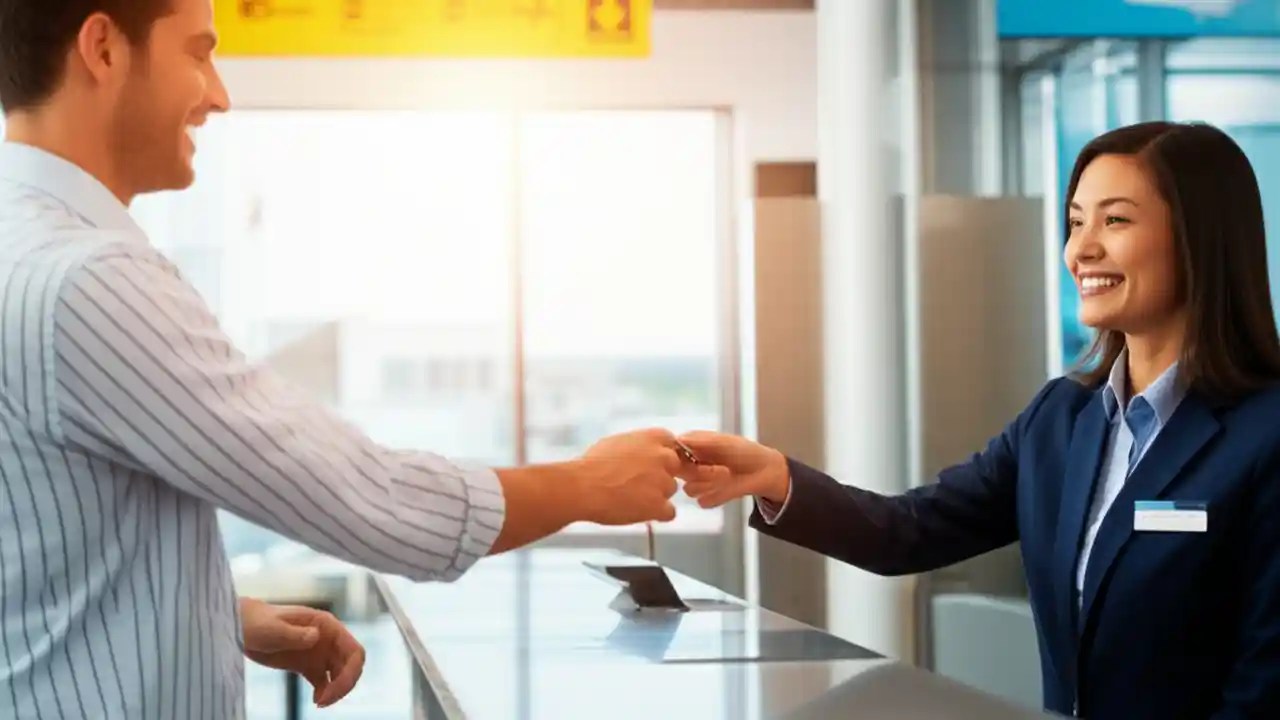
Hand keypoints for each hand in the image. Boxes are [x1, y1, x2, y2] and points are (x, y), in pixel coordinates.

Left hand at [239, 598, 365, 708]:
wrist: (242, 628)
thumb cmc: (256, 621)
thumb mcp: (273, 628)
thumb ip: (294, 633)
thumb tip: (316, 636)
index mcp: (327, 625)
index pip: (354, 651)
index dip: (351, 672)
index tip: (334, 689)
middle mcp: (328, 640)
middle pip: (350, 666)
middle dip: (343, 685)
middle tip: (324, 702)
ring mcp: (319, 653)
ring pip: (340, 676)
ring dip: (336, 691)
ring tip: (319, 703)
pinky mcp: (307, 666)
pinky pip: (324, 683)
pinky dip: (324, 694)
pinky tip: (315, 701)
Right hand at [577, 429, 683, 524]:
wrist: (582, 487)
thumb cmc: (592, 464)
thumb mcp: (618, 442)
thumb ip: (638, 446)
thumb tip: (641, 454)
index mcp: (654, 437)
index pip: (672, 446)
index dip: (661, 458)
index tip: (650, 465)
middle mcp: (664, 457)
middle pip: (674, 468)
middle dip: (661, 476)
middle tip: (640, 483)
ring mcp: (663, 482)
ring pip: (670, 490)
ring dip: (657, 496)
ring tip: (632, 499)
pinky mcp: (659, 505)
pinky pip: (669, 512)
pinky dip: (657, 514)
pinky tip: (639, 512)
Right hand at [677, 431, 789, 507]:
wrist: (766, 471)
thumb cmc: (745, 452)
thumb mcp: (725, 442)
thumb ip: (702, 441)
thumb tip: (678, 439)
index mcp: (694, 448)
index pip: (674, 453)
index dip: (677, 456)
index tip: (689, 457)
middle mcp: (693, 466)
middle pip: (679, 473)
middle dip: (696, 471)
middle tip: (715, 467)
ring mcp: (700, 483)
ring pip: (689, 489)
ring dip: (707, 483)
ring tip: (726, 475)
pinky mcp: (709, 498)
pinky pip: (702, 501)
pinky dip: (715, 495)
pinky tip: (728, 487)